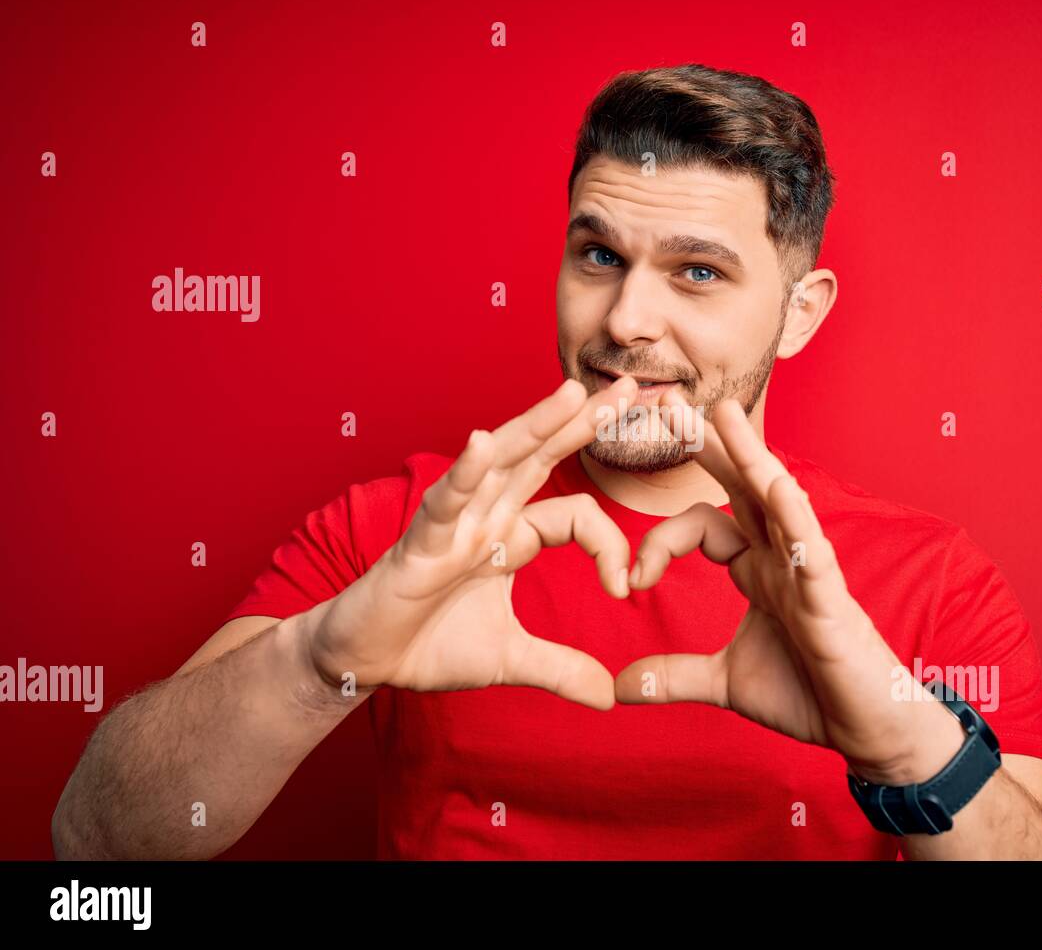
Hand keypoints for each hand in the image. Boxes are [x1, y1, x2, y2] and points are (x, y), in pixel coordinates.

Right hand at [307, 375, 638, 709]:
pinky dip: (464, 475)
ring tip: (573, 392)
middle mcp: (486, 517)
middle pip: (543, 459)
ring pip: (500, 466)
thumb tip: (610, 694)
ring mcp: (453, 525)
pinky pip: (443, 503)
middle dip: (587, 423)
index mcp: (511, 536)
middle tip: (634, 388)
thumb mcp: (510, 659)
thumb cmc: (428, 645)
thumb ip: (560, 669)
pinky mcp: (418, 544)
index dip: (609, 546)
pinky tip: (482, 444)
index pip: (576, 516)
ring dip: (536, 426)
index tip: (627, 588)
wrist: (363, 662)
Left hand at [615, 390, 957, 782]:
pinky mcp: (829, 599)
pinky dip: (793, 518)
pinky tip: (777, 487)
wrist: (864, 730)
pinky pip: (810, 551)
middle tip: (670, 399)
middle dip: (708, 443)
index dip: (658, 542)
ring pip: (777, 502)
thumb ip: (674, 677)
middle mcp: (780, 558)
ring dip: (749, 458)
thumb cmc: (807, 694)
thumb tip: (618, 688)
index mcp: (756, 570)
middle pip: (741, 487)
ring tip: (723, 416)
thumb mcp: (726, 682)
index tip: (631, 581)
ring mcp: (806, 572)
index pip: (700, 526)